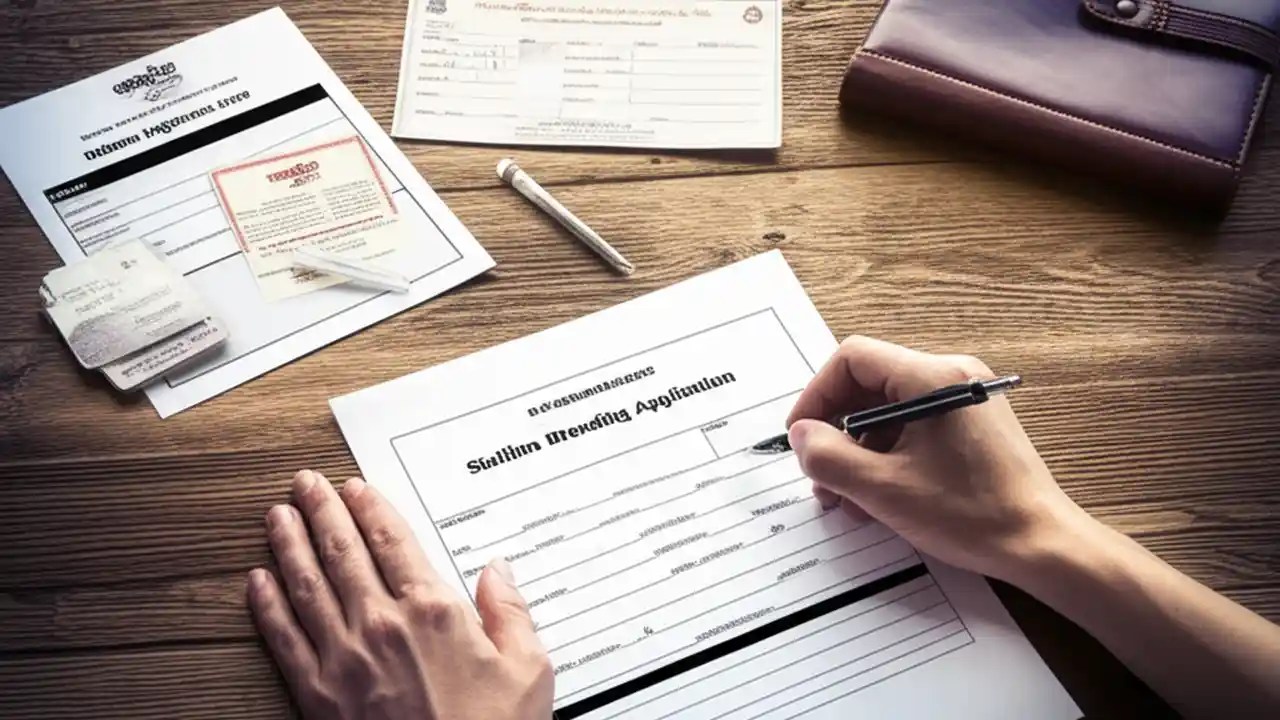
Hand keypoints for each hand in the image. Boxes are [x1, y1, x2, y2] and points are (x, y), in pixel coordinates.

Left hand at [246, 470, 552, 719]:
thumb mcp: (528, 670)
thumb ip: (512, 613)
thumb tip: (499, 572)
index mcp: (434, 612)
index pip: (393, 541)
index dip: (371, 508)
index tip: (355, 488)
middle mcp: (383, 625)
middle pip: (343, 552)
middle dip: (321, 511)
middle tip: (307, 484)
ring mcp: (345, 659)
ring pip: (307, 585)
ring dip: (289, 544)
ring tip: (278, 516)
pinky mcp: (317, 695)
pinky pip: (283, 638)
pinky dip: (266, 606)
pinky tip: (257, 582)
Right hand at [786, 336, 1091, 580]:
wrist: (1041, 544)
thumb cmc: (974, 515)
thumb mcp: (883, 489)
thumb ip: (828, 456)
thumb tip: (801, 435)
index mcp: (932, 378)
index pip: (852, 359)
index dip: (817, 394)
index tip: (802, 434)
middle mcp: (952, 375)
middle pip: (869, 383)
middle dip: (836, 429)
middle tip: (821, 474)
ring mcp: (966, 398)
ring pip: (889, 408)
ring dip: (859, 448)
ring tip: (848, 496)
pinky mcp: (972, 423)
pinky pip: (914, 424)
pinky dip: (888, 453)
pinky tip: (879, 494)